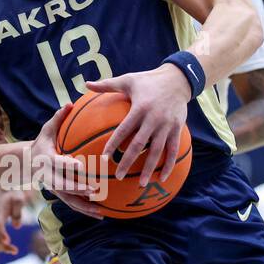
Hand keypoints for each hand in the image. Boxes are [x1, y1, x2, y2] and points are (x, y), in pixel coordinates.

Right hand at [0, 189, 26, 253]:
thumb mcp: (19, 199)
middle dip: (3, 246)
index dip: (2, 233)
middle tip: (15, 251)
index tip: (7, 241)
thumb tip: (17, 226)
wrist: (2, 191)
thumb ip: (18, 211)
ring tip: (14, 251)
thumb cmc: (13, 195)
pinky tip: (8, 247)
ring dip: (1, 248)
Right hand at [31, 104, 102, 218]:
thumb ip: (58, 118)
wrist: (27, 164)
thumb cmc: (42, 143)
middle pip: (63, 185)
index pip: (58, 163)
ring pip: (68, 200)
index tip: (80, 165)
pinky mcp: (59, 195)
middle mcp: (49, 177)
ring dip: (84, 207)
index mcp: (47, 160)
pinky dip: (85, 210)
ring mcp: (54, 188)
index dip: (68, 165)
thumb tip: (70, 103)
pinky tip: (100, 215)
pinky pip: (72, 204)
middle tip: (93, 190)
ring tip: (100, 212)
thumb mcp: (46, 130)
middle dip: (78, 189)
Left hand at [86, 63, 190, 186]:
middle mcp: (153, 119)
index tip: (104, 158)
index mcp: (139, 108)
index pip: (124, 130)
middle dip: (128, 162)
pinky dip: (168, 165)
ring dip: (149, 169)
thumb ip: (107, 85)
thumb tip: (85, 84)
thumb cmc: (149, 80)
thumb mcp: (128, 79)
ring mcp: (166, 126)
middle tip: (118, 176)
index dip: (113, 144)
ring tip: (142, 184)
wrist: (178, 79)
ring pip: (157, 151)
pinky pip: (173, 150)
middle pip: (139, 145)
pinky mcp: (177, 129)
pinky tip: (162, 178)